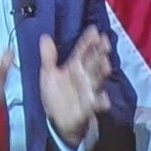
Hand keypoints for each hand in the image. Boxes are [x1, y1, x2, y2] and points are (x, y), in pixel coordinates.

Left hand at [39, 28, 112, 146]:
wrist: (58, 120)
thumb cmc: (56, 95)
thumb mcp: (48, 74)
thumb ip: (48, 57)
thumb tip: (44, 37)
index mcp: (74, 67)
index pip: (82, 51)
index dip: (88, 41)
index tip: (94, 30)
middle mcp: (84, 76)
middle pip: (93, 61)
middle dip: (100, 52)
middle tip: (105, 41)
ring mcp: (88, 90)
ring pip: (97, 79)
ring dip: (102, 72)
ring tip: (106, 63)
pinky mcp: (88, 107)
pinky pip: (96, 104)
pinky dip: (101, 102)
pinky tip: (104, 100)